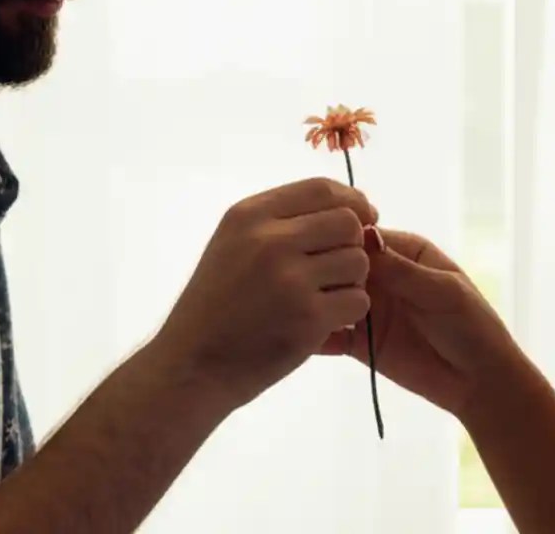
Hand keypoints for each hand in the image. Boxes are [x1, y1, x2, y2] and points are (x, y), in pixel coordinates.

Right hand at [154, 178, 377, 409]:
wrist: (191, 366)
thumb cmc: (215, 307)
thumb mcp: (232, 245)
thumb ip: (280, 223)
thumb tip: (349, 209)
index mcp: (249, 216)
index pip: (320, 188)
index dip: (351, 200)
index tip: (363, 216)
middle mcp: (270, 241)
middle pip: (347, 222)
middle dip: (354, 243)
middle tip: (340, 267)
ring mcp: (291, 279)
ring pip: (358, 261)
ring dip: (352, 280)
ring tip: (326, 297)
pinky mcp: (308, 317)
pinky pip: (357, 300)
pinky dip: (349, 312)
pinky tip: (325, 321)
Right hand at [319, 229, 524, 418]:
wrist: (479, 381)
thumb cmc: (472, 327)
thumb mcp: (444, 293)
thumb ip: (404, 271)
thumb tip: (364, 241)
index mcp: (406, 252)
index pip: (365, 238)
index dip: (343, 242)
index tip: (325, 252)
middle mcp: (383, 276)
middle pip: (341, 265)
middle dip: (324, 272)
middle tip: (313, 285)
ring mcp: (368, 309)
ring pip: (330, 298)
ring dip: (314, 301)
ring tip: (298, 308)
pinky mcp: (359, 343)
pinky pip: (330, 335)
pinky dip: (314, 335)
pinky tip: (300, 337)